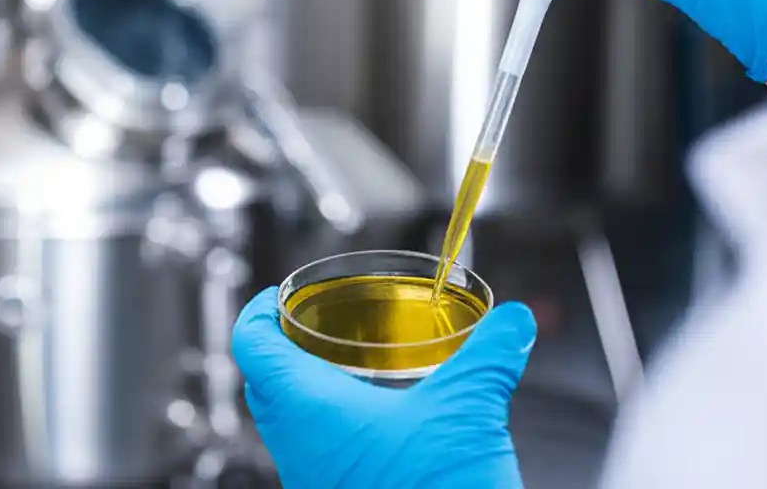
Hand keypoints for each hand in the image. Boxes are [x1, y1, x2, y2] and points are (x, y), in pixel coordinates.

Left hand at [232, 287, 537, 488]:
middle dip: (281, 348)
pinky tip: (375, 423)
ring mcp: (312, 480)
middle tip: (312, 324)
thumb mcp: (470, 412)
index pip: (252, 347)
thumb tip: (514, 320)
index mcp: (307, 410)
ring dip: (303, 390)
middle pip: (263, 384)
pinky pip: (312, 454)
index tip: (277, 296)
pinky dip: (327, 426)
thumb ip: (491, 356)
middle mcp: (296, 447)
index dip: (258, 312)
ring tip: (343, 367)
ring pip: (286, 424)